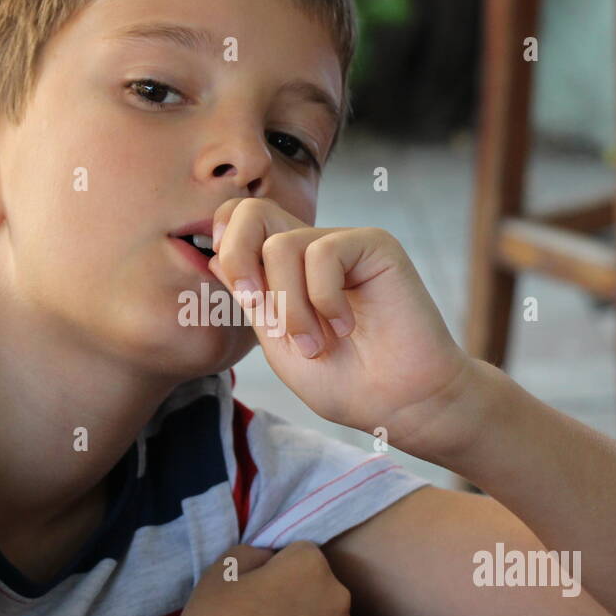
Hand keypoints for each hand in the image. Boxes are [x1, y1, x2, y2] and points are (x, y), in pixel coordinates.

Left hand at [206, 197, 474, 452]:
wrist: (399, 403)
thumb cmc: (344, 381)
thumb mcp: (278, 343)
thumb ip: (253, 299)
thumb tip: (217, 255)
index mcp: (285, 271)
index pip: (239, 223)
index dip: (226, 243)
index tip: (241, 290)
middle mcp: (312, 250)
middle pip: (252, 212)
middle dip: (240, 259)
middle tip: (258, 306)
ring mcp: (343, 245)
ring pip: (282, 246)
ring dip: (290, 307)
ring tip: (317, 344)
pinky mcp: (373, 244)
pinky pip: (322, 254)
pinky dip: (324, 299)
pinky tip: (347, 326)